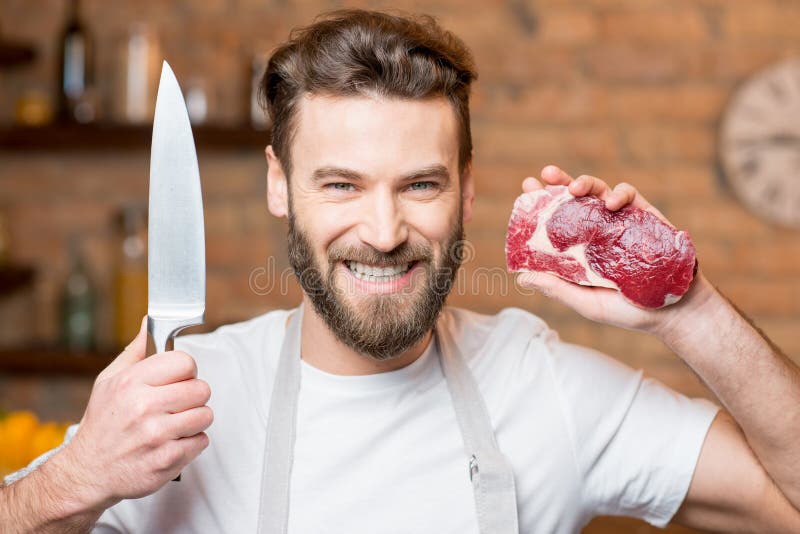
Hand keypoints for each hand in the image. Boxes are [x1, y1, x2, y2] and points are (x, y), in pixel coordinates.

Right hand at [57, 317, 212, 509]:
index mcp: (131, 383)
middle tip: (175, 405)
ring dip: (194, 420)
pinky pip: (202, 441)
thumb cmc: (103, 423)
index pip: (185, 362)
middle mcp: (144, 407)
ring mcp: (157, 435)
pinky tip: (171, 442)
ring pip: (205, 415)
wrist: (88, 472)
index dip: (186, 371)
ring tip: (173, 424)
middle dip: (192, 396)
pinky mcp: (167, 460)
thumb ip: (137, 351)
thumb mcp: (109, 381)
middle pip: (201, 389)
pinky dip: (191, 443)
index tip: (177, 379)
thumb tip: (149, 320)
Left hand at [516, 165, 713, 332]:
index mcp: (580, 248)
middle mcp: (597, 231)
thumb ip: (559, 289)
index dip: (541, 203)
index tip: (528, 188)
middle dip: (559, 182)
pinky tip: (611, 203)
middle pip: (575, 199)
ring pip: (599, 191)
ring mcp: (620, 222)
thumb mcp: (587, 302)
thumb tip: (523, 277)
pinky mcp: (645, 217)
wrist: (674, 313)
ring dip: (586, 183)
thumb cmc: (628, 311)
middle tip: (545, 175)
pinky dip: (620, 194)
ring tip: (574, 189)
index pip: (556, 220)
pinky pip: (630, 196)